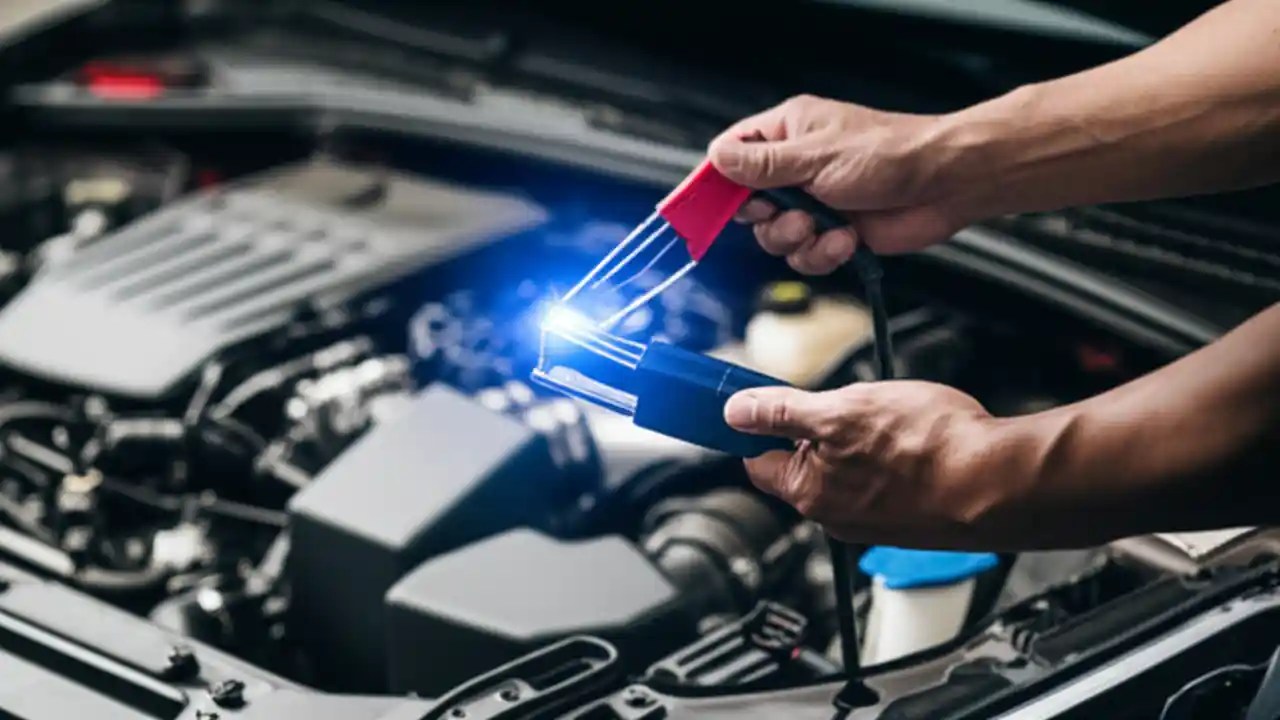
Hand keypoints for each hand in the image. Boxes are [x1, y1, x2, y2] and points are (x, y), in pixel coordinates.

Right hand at [708, 95, 969, 274]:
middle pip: (748, 206)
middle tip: (788, 214)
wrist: (945, 183)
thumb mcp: (816, 157)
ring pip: (775, 237)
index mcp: (787, 134)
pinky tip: (847, 239)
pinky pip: (805, 257)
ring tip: (822, 226)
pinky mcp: (834, 233)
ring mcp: (815, 203)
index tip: (708, 207)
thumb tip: (717, 159)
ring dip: (795, 240)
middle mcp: (796, 168)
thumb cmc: (890, 154)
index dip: (716, 183)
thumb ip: (762, 165)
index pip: (731, 155)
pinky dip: (823, 254)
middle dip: (766, 219)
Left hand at [724, 381, 1034, 549]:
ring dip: (861, 440)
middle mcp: (836, 516)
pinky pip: (885, 478)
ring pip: (848, 468)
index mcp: (808, 492)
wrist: (999, 482)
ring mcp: (875, 519)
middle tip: (850, 403)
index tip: (765, 405)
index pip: (758, 460)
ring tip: (893, 420)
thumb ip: (781, 412)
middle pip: (804, 464)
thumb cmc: (928, 448)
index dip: (758, 427)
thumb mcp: (840, 410)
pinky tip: (917, 438)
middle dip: (821, 429)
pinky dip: (893, 455)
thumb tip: (736, 412)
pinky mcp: (910, 515)